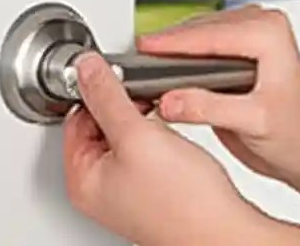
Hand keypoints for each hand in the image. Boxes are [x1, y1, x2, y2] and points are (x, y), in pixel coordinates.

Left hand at [62, 51, 270, 245]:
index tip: (118, 79)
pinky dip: (159, 138)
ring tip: (162, 122)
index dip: (97, 93)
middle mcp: (101, 189)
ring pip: (126, 138)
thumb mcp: (137, 135)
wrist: (224, 231)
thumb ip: (108, 97)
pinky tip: (176, 141)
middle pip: (99, 127)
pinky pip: (148, 152)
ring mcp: (127, 191)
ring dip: (143, 121)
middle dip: (123, 107)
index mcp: (83, 180)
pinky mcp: (153, 190)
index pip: (75, 118)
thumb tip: (86, 69)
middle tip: (145, 102)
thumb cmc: (183, 202)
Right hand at [135, 3, 299, 185]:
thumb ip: (210, 108)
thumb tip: (170, 99)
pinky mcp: (241, 49)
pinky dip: (183, 57)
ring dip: (173, 50)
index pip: (210, 34)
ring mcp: (252, 35)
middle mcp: (263, 27)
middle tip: (133, 62)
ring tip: (143, 68)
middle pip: (201, 29)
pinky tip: (165, 72)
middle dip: (168, 46)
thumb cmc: (298, 135)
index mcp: (270, 34)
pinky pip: (204, 44)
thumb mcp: (253, 123)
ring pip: (199, 33)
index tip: (143, 49)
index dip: (173, 43)